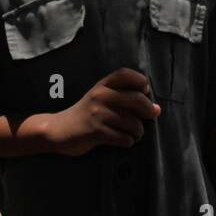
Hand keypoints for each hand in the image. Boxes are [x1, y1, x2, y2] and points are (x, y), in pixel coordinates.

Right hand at [43, 68, 160, 156]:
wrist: (58, 130)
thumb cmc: (85, 115)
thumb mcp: (99, 99)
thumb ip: (124, 101)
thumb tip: (156, 109)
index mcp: (102, 85)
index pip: (125, 74)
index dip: (141, 80)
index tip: (146, 91)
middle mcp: (101, 96)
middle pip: (137, 99)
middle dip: (149, 110)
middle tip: (151, 117)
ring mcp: (98, 113)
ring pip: (133, 122)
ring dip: (138, 132)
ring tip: (134, 134)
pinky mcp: (96, 131)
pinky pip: (123, 137)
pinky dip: (128, 141)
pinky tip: (124, 141)